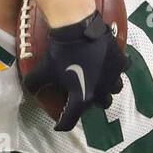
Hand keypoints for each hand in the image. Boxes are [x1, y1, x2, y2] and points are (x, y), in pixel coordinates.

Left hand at [21, 13, 128, 130]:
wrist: (78, 27)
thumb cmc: (61, 52)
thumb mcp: (43, 69)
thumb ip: (34, 84)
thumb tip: (30, 90)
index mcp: (83, 98)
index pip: (71, 121)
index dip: (62, 124)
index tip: (58, 125)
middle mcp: (101, 91)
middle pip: (101, 105)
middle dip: (93, 101)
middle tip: (84, 93)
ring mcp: (113, 77)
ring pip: (115, 89)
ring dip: (107, 88)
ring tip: (100, 80)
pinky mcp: (121, 62)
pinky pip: (122, 70)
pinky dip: (116, 69)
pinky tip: (109, 65)